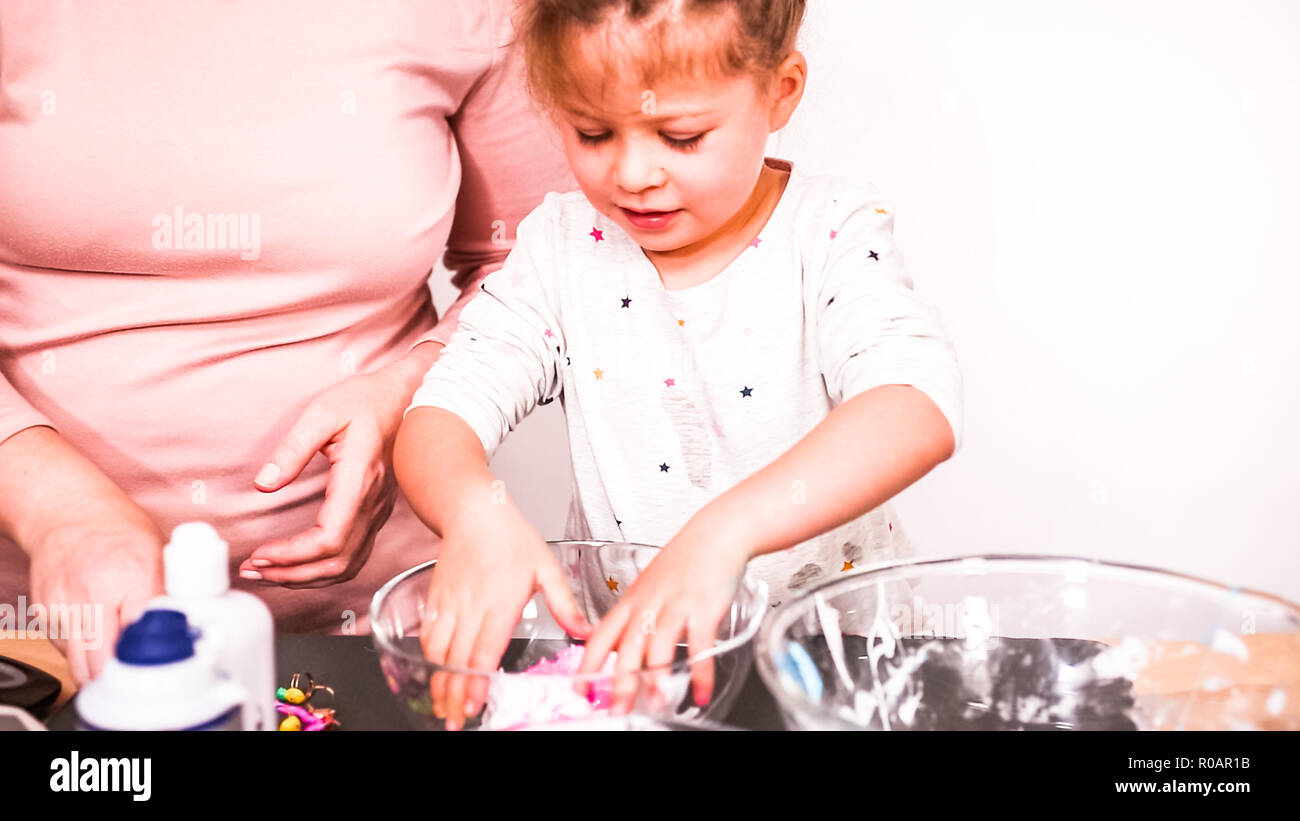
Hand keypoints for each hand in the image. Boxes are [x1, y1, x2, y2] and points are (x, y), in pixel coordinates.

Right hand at [27, 511, 164, 683]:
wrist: (68, 514)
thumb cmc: (119, 531)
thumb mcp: (160, 554)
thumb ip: (172, 592)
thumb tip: (191, 626)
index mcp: (133, 579)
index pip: (143, 637)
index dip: (155, 657)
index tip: (166, 663)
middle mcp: (94, 596)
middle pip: (106, 662)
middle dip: (125, 674)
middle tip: (141, 673)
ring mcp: (65, 607)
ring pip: (81, 665)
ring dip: (101, 671)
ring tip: (120, 659)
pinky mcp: (46, 615)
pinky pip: (64, 652)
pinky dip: (82, 654)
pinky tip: (97, 637)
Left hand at [239, 357, 424, 587]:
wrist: (408, 395)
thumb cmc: (367, 399)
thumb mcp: (323, 412)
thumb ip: (292, 449)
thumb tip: (264, 484)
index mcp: (359, 480)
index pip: (329, 539)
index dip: (292, 556)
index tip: (260, 554)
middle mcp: (373, 503)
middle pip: (336, 561)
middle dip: (292, 574)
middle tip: (253, 569)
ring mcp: (378, 510)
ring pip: (347, 565)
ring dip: (307, 577)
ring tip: (270, 572)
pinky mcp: (376, 511)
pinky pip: (354, 555)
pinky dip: (324, 569)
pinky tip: (300, 564)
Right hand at [422, 505, 591, 729]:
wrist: (474, 511)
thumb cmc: (511, 537)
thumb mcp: (547, 567)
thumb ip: (565, 603)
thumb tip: (584, 631)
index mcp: (500, 601)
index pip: (483, 649)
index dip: (475, 680)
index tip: (475, 703)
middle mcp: (471, 605)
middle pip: (457, 659)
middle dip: (454, 694)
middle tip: (456, 721)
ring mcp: (450, 603)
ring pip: (437, 651)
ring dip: (438, 682)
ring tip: (444, 707)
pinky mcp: (436, 599)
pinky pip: (428, 636)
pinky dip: (428, 660)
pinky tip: (434, 677)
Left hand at [576, 517, 752, 712]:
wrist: (715, 534)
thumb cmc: (684, 562)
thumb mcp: (649, 588)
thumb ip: (636, 619)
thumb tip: (621, 652)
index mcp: (631, 603)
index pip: (600, 637)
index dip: (587, 665)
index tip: (579, 689)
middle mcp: (649, 605)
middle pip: (627, 647)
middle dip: (619, 683)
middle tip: (615, 710)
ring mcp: (675, 605)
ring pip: (659, 645)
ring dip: (657, 678)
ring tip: (656, 704)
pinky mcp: (703, 606)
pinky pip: (700, 644)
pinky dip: (701, 672)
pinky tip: (701, 692)